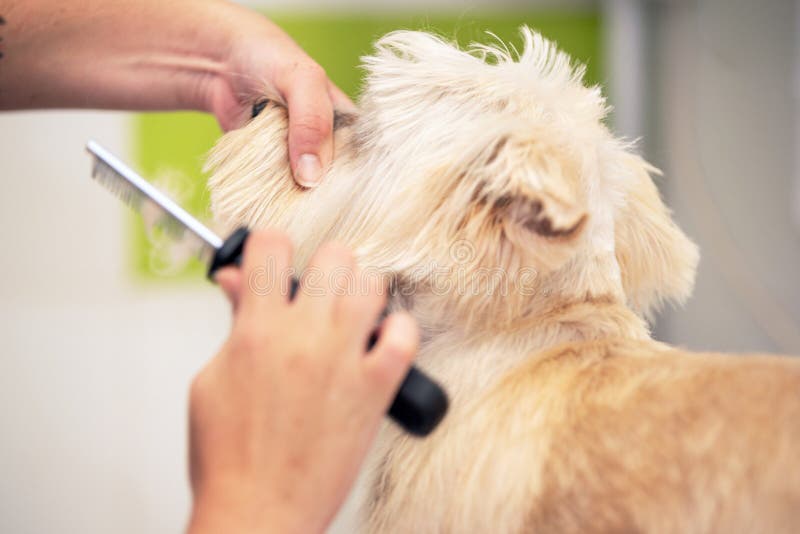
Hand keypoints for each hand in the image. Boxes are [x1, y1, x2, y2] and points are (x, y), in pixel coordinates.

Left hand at [0, 0, 351, 186]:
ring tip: (300, 215)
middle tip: (323, 212)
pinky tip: (278, 208)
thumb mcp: (302, 80)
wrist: (216, 59)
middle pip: (336, 182)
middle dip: (328, 197)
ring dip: (300, 203)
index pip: (364, 160)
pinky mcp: (271, 169)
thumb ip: (313, 123)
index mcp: (347, 123)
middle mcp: (326, 144)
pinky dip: (275, 198)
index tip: (355, 201)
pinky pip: (277, 191)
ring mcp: (298, 159)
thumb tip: (312, 176)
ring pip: (306, 191)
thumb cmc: (266, 56)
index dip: (362, 181)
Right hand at [187, 231, 417, 533]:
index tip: (272, 257)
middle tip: (316, 290)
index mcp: (257, 330)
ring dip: (360, 291)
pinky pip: (406, 336)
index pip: (271, 248)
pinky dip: (398, 329)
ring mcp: (344, 361)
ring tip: (348, 313)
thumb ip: (232, 324)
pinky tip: (380, 340)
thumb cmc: (229, 456)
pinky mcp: (376, 389)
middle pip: (332, 256)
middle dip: (323, 265)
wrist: (260, 511)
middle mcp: (304, 337)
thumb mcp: (211, 382)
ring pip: (372, 285)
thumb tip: (235, 282)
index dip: (269, 245)